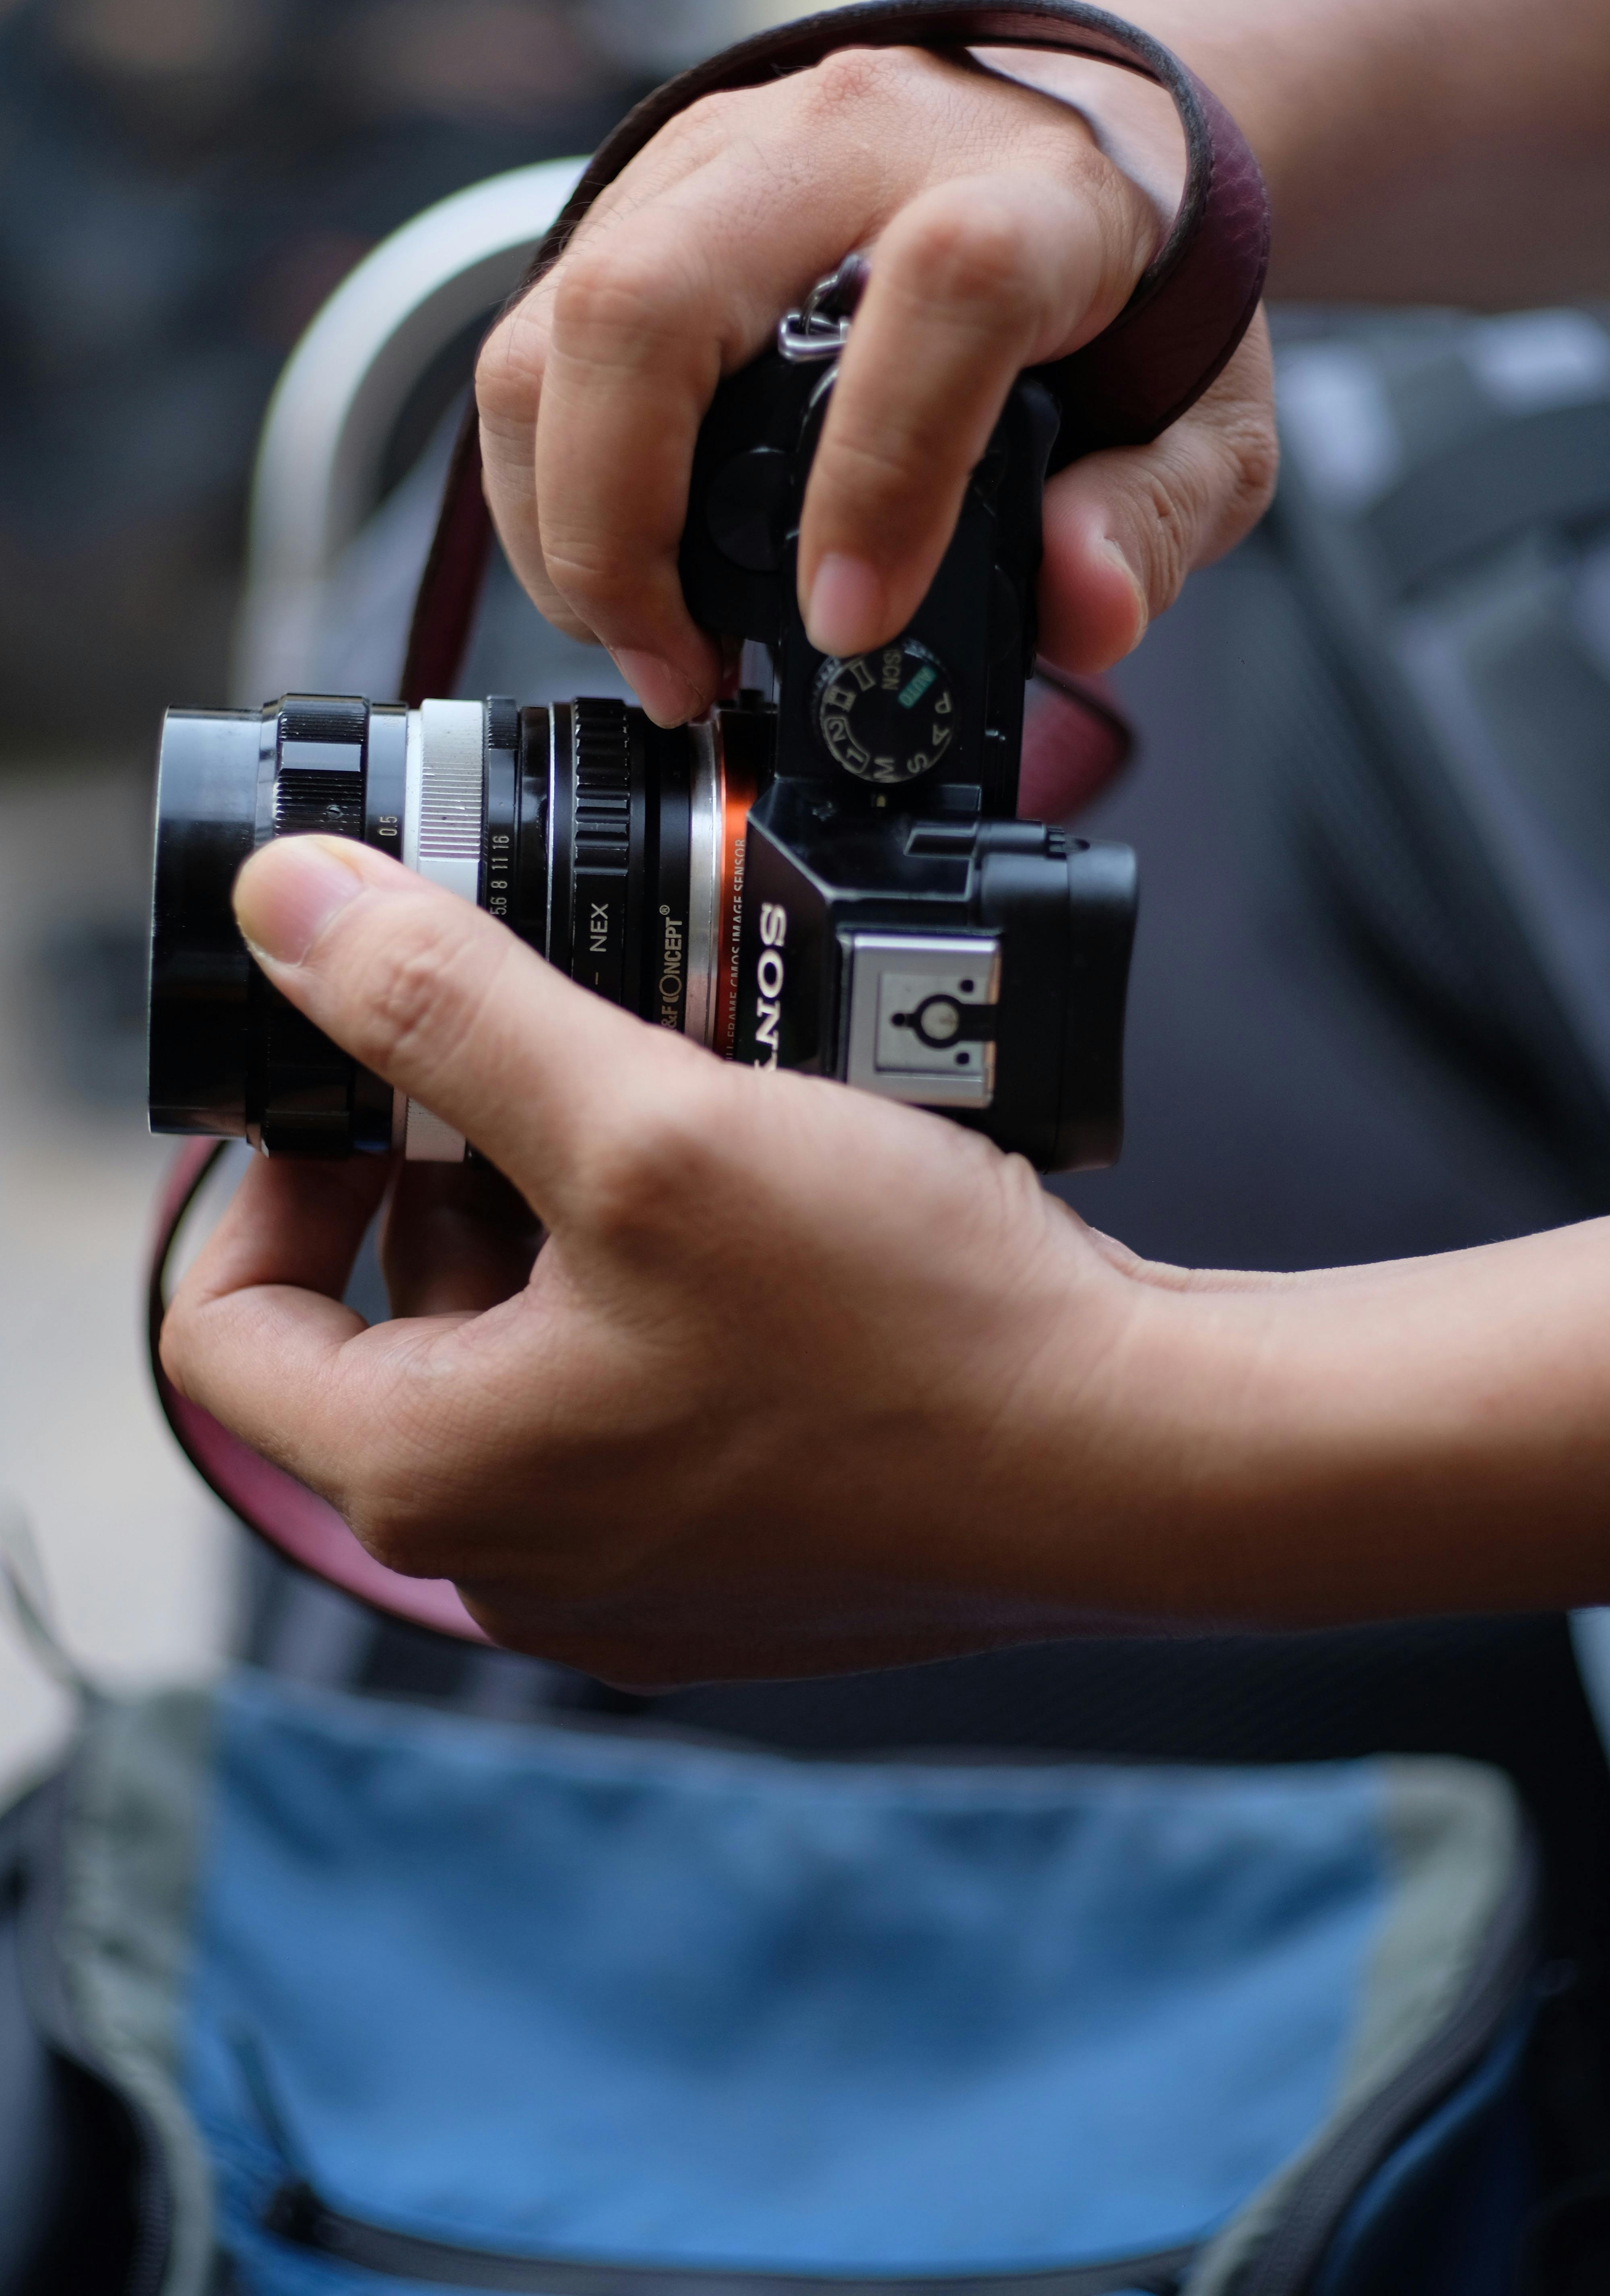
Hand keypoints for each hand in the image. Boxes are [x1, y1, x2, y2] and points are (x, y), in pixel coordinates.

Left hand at [160, 835, 1197, 1682]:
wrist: (1138, 1460)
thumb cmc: (905, 1324)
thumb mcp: (644, 1125)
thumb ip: (442, 1009)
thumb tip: (287, 909)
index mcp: (437, 1481)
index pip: (225, 1328)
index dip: (267, 1185)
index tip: (358, 1091)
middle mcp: (516, 1562)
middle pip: (392, 1337)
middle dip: (448, 1186)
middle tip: (545, 1064)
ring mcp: (634, 1581)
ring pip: (524, 1369)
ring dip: (567, 1232)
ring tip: (670, 1120)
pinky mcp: (740, 1569)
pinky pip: (636, 1416)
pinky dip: (660, 1307)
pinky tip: (755, 1222)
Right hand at [476, 44, 1276, 723]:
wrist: (1065, 113)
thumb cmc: (1128, 267)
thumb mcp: (1207, 410)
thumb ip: (1162, 515)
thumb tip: (1085, 603)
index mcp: (1018, 185)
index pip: (936, 295)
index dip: (879, 475)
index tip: (849, 622)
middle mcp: (845, 143)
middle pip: (652, 309)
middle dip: (622, 533)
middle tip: (679, 671)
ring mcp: (721, 158)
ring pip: (559, 330)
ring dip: (563, 524)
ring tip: (643, 642)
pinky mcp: (645, 194)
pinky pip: (537, 339)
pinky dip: (547, 482)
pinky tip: (613, 568)